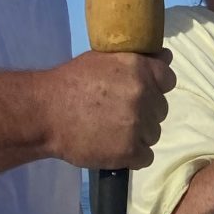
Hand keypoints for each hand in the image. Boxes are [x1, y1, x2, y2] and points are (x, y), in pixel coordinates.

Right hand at [44, 50, 174, 170]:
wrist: (45, 112)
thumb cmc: (70, 82)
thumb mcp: (103, 59)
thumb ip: (137, 60)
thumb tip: (166, 56)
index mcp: (139, 69)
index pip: (168, 80)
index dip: (154, 88)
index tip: (138, 94)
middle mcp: (143, 95)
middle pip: (161, 110)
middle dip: (144, 112)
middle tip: (118, 114)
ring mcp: (138, 125)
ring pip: (153, 134)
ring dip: (138, 135)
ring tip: (112, 131)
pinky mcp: (129, 151)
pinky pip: (145, 157)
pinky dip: (132, 155)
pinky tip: (113, 147)